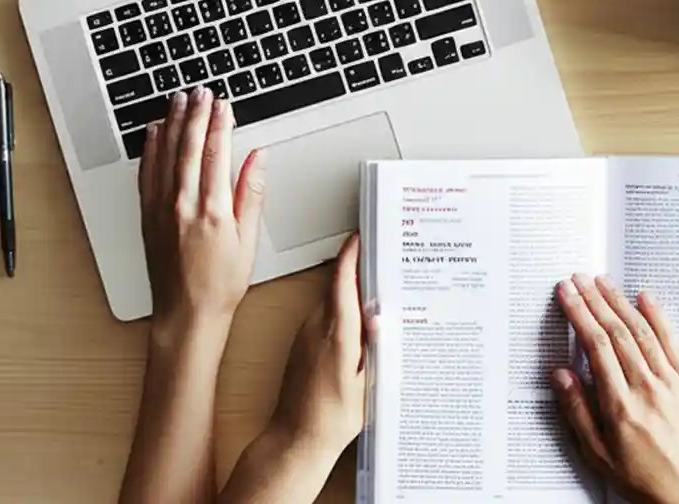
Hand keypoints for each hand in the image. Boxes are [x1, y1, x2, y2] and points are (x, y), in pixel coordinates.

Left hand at [139, 88, 265, 331]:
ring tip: (178, 100)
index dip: (219, 124)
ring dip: (171, 123)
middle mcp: (182, 205)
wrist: (186, 313)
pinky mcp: (147, 216)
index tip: (223, 104)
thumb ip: (251, 194)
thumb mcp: (248, 239)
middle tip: (200, 91)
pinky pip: (146, 173)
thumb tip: (257, 160)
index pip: (216, 153)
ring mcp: (160, 209)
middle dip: (194, 114)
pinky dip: (149, 148)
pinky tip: (153, 133)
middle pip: (187, 147)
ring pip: (164, 155)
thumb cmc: (220, 283)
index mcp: (211, 210)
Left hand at [268, 233, 367, 456]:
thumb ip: (375, 348)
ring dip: (350, 293)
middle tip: (383, 263)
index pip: (341, 283)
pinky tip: (359, 326)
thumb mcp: (368, 385)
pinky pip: (324, 317)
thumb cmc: (331, 419)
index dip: (351, 256)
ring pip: (331, 301)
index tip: (361, 239)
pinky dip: (341, 312)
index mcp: (335, 335)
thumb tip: (382, 317)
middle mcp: (316, 329)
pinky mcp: (301, 344)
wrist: (295, 440)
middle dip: (358, 271)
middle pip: (337, 287)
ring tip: (378, 295)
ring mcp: (305, 335)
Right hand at [552, 274, 678, 503]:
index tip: (566, 293)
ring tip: (603, 281)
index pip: (594, 345)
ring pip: (641, 331)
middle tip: (578, 277)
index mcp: (619, 404)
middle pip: (615, 331)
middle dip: (594, 300)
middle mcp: (645, 386)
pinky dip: (658, 317)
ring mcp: (670, 382)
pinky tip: (646, 298)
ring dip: (620, 302)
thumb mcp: (598, 455)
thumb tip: (560, 374)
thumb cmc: (643, 479)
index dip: (578, 314)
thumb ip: (577, 412)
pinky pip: (672, 342)